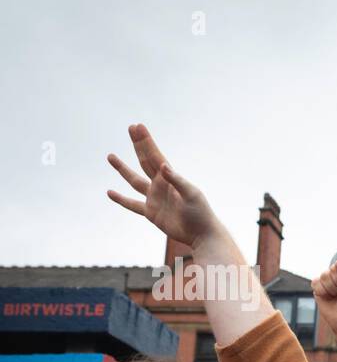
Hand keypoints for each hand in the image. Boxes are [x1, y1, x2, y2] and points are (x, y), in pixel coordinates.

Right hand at [107, 124, 223, 248]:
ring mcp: (154, 199)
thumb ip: (177, 180)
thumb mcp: (191, 195)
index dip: (146, 142)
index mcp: (170, 178)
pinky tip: (110, 192)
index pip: (155, 156)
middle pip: (145, 161)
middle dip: (138, 145)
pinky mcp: (151, 213)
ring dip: (122, 169)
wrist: (202, 235)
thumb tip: (163, 165)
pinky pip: (132, 205)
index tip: (137, 126)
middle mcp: (161, 185)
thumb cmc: (201, 214)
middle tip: (130, 128)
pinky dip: (121, 199)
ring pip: (134, 181)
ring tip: (110, 156)